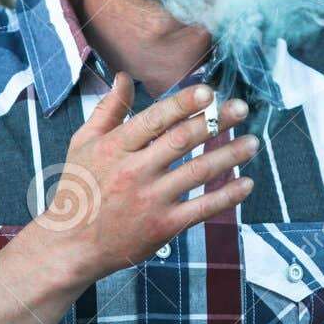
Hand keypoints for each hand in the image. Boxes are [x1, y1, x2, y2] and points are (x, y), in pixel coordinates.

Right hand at [46, 76, 257, 285]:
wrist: (71, 246)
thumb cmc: (78, 189)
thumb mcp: (83, 145)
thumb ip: (107, 110)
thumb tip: (124, 77)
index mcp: (114, 148)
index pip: (154, 119)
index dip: (183, 103)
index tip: (209, 91)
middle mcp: (133, 171)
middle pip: (181, 140)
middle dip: (216, 121)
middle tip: (241, 107)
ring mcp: (150, 200)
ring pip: (198, 171)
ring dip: (230, 155)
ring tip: (253, 142)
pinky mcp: (163, 227)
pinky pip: (202, 208)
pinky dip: (227, 196)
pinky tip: (246, 183)